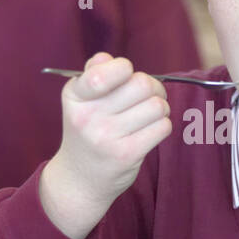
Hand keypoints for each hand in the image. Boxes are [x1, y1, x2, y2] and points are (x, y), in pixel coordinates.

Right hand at [40, 53, 171, 238]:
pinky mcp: (126, 155)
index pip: (107, 71)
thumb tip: (108, 58)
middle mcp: (88, 116)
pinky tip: (148, 132)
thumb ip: (94, 74)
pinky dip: (162, 126)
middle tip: (148, 97)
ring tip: (148, 116)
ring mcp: (106, 137)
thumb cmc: (87, 131)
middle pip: (142, 85)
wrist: (79, 179)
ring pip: (158, 106)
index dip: (125, 69)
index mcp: (75, 96)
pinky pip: (163, 127)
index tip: (125, 78)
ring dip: (160, 108)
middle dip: (153, 87)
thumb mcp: (80, 100)